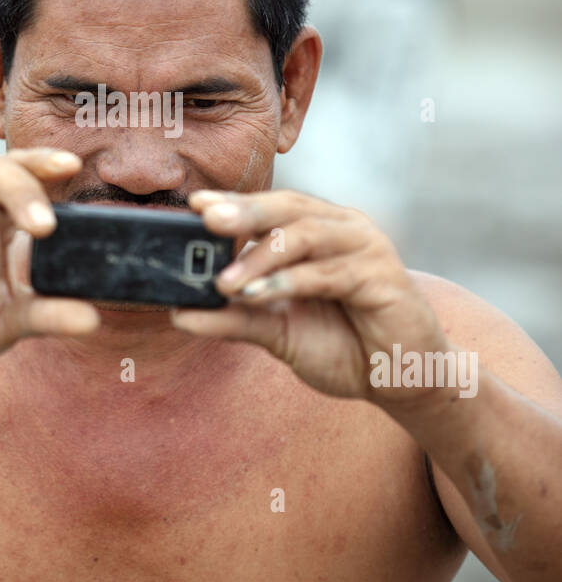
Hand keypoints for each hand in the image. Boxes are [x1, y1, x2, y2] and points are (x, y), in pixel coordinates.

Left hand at [171, 189, 450, 403]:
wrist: (403, 380)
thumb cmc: (344, 346)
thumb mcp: (278, 332)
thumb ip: (233, 319)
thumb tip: (179, 314)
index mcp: (319, 230)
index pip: (272, 206)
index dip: (235, 201)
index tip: (194, 204)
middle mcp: (344, 229)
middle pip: (288, 208)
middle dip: (244, 213)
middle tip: (206, 220)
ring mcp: (367, 249)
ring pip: (306, 236)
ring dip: (261, 258)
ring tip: (224, 282)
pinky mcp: (383, 278)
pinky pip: (330, 274)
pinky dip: (290, 283)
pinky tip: (258, 296)